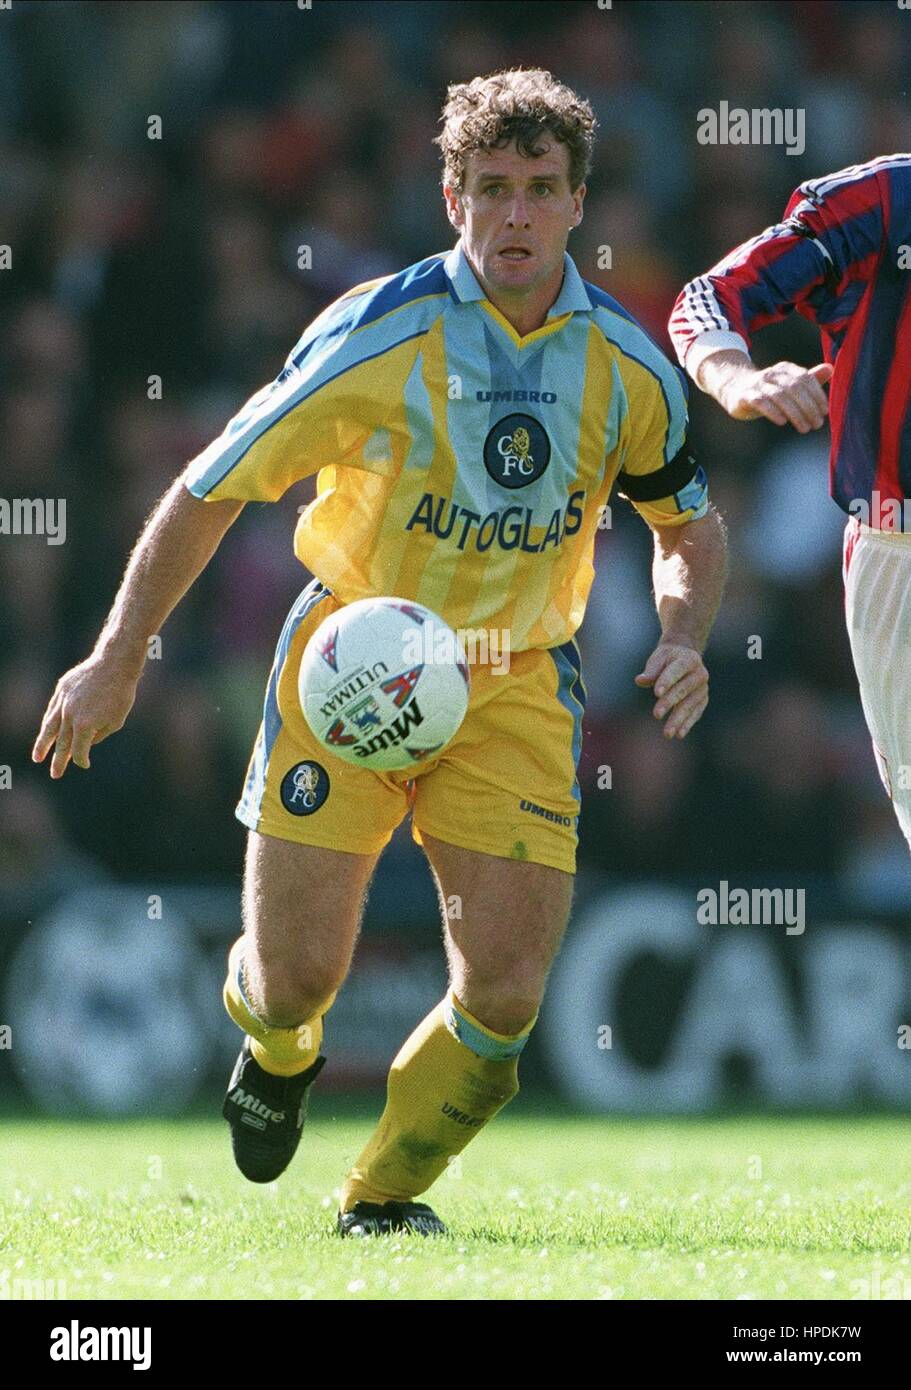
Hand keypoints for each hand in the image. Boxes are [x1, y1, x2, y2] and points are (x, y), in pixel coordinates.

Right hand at [32, 654, 139, 777]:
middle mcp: (70, 715)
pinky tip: (46, 731)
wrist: (114, 664)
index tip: (85, 764)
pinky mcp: (62, 689)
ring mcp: (63, 702)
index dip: (82, 760)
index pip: (79, 750)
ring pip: (49, 727)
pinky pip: (52, 710)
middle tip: (55, 774)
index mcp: (85, 726)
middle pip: (62, 743)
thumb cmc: (120, 694)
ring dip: (43, 744)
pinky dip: (49, 722)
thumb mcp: (116, 721)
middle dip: (59, 761)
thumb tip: (85, 742)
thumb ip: (98, 735)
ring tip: (37, 757)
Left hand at [634, 642, 708, 738]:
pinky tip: (679, 734)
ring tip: (667, 733)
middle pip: (683, 689)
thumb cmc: (667, 659)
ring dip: (678, 719)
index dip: (667, 681)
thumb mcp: (658, 659)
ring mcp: (703, 688)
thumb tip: (640, 680)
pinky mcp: (703, 700)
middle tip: (656, 715)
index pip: (677, 670)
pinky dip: (687, 723)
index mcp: (688, 659)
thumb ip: (651, 671)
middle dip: (669, 702)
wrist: (685, 657)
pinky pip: (696, 713)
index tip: (656, 693)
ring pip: (690, 704)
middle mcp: (700, 673)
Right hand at [717, 359, 832, 430]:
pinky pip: (761, 402)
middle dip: (809, 407)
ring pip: (780, 396)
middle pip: (795, 388)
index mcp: (785, 369)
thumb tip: (830, 368)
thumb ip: (809, 379)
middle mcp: (772, 374)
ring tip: (804, 428)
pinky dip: (773, 411)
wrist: (734, 388)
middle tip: (817, 424)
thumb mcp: (788, 383)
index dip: (817, 395)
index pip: (806, 379)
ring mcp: (757, 384)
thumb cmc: (767, 389)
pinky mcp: (745, 396)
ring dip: (795, 413)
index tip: (824, 412)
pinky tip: (782, 422)